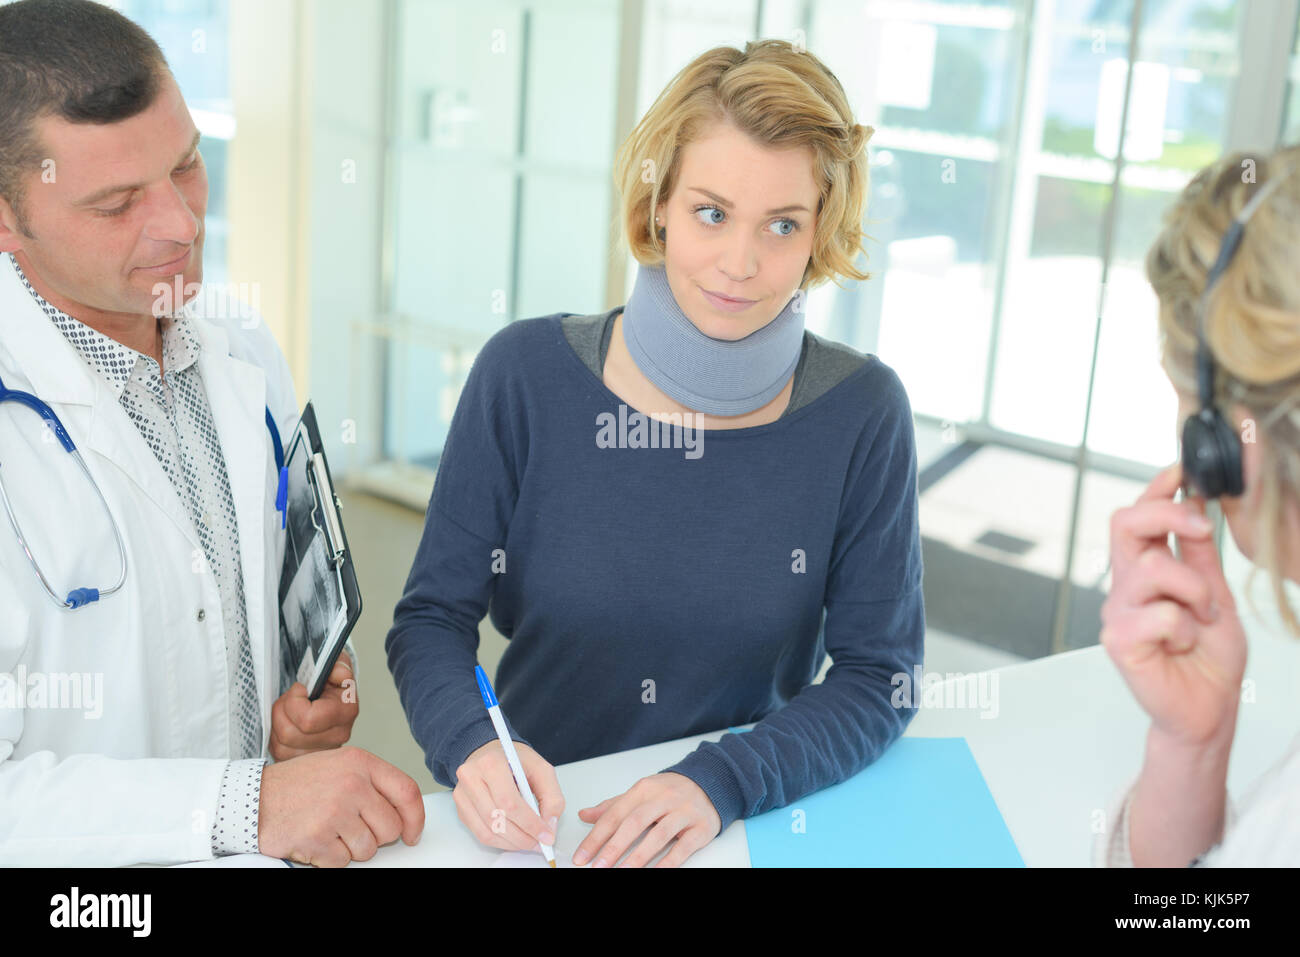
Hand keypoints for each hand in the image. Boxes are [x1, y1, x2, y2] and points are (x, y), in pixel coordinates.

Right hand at [258, 745, 424, 865]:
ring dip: (350, 848)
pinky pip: (342, 863)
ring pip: (368, 849)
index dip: (415, 818)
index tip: (413, 833)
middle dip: (376, 836)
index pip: (407, 792)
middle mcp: (351, 784)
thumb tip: (403, 813)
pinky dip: (330, 858)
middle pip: (390, 828)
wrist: (253, 799)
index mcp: (360, 763)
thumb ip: (371, 783)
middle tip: (350, 828)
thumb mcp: (339, 766)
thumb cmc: (299, 785)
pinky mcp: (317, 838)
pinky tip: (315, 839)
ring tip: (328, 829)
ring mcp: (334, 812)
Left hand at [269, 656, 357, 760]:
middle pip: (289, 734)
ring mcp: (321, 752)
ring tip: (288, 710)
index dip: (295, 702)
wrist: (328, 693)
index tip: (300, 689)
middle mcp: (337, 736)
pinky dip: (275, 736)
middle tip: (290, 698)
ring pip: (281, 745)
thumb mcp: (336, 665)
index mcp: (346, 712)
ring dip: (277, 723)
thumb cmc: (330, 680)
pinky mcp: (305, 760)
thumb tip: (338, 672)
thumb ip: (338, 665)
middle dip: (282, 711)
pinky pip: (278, 753)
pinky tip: (287, 723)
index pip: (308, 720)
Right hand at [453, 740, 563, 852]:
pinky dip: (500, 842)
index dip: (530, 824)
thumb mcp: (541, 769)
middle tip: (539, 842)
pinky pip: (480, 834)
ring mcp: (462, 794)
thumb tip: (548, 826)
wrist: (490, 753)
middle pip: (497, 819)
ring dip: (512, 843)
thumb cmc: (514, 760)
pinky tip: (514, 839)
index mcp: (491, 763)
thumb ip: (552, 797)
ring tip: (529, 842)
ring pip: (487, 831)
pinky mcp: (461, 808)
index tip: (546, 835)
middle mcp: (471, 778)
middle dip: (522, 837)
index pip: (510, 802)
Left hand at [572, 772, 720, 867]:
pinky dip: (668, 862)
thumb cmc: (670, 791)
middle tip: (598, 867)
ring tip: (622, 872)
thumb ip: (613, 806)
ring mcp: (684, 812)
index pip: (615, 814)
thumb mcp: (641, 793)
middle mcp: (663, 798)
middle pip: (634, 823)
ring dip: (638, 856)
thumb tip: (584, 815)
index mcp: (644, 789)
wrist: (711, 782)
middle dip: (614, 847)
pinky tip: (656, 872)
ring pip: (658, 834)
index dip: (596, 836)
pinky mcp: (701, 828)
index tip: (582, 856)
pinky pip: (683, 847)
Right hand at [1100, 462, 1246, 748]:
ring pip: (1154, 568)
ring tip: (1202, 619)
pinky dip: (1184, 630)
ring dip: (1194, 591)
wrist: (1207, 708)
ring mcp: (1118, 611)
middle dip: (1167, 513)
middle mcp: (1125, 584)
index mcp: (1145, 569)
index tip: (1183, 470)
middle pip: (1126, 522)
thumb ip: (1202, 553)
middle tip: (1201, 527)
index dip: (1157, 487)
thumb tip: (1197, 503)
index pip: (1138, 514)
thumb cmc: (1207, 657)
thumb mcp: (1216, 592)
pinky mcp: (1119, 640)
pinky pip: (1161, 614)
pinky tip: (1181, 646)